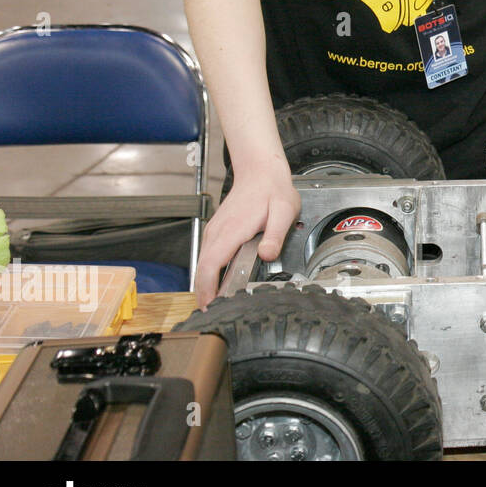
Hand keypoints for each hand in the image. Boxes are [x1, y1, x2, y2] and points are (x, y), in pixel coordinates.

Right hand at [194, 156, 299, 306]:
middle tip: (213, 315)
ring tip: (216, 305)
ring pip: (202, 264)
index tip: (209, 307)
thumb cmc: (272, 190)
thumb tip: (266, 254)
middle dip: (203, 294)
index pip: (210, 266)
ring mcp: (215, 231)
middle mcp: (217, 233)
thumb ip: (275, 234)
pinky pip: (208, 256)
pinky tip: (218, 284)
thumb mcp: (284, 211)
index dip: (206, 289)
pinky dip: (208, 273)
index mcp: (231, 231)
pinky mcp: (217, 231)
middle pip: (201, 270)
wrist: (260, 172)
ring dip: (205, 285)